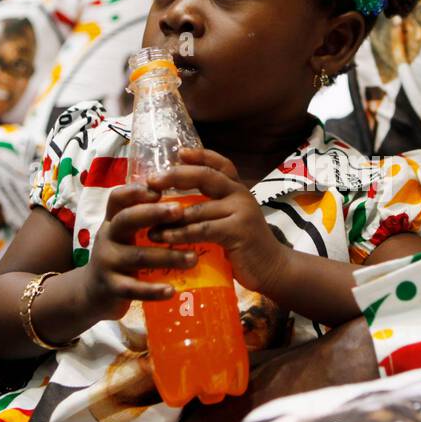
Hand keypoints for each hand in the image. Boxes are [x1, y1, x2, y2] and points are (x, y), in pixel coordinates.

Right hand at [82, 184, 198, 319]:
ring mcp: (107, 262)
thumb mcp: (124, 235)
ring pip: (138, 256)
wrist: (91, 294)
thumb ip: (142, 220)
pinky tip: (171, 291)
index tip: (159, 189)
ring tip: (193, 258)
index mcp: (112, 221)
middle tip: (181, 211)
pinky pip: (134, 288)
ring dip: (168, 256)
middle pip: (127, 220)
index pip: (117, 199)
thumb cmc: (118, 258)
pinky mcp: (112, 287)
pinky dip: (153, 290)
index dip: (135, 191)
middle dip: (154, 213)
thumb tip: (181, 202)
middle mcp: (108, 238)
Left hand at [147, 149, 289, 294]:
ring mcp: (241, 212)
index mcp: (238, 189)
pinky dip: (180, 234)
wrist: (273, 269)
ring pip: (199, 208)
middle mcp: (241, 195)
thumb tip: (175, 206)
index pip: (220, 163)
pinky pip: (202, 229)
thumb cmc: (246, 246)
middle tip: (151, 181)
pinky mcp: (238, 231)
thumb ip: (212, 209)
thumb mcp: (231, 220)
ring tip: (147, 223)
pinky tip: (163, 238)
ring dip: (169, 216)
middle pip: (206, 176)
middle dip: (176, 176)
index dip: (200, 155)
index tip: (178, 152)